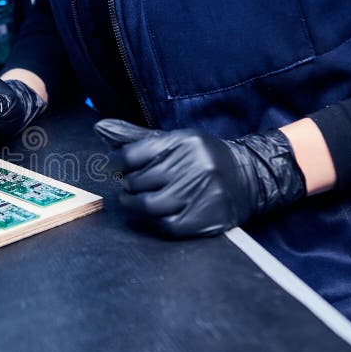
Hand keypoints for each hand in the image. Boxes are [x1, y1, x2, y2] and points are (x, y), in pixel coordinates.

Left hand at [94, 119, 305, 237]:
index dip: (116, 163)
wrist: (250, 177)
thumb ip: (137, 137)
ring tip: (133, 199)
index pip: (132, 154)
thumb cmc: (202, 157)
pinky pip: (166, 224)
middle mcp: (193, 166)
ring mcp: (200, 193)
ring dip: (134, 204)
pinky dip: (155, 220)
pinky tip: (156, 212)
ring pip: (148, 205)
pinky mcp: (204, 218)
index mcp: (183, 142)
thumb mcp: (176, 140)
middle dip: (128, 184)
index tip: (113, 167)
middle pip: (138, 181)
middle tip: (129, 185)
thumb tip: (100, 127)